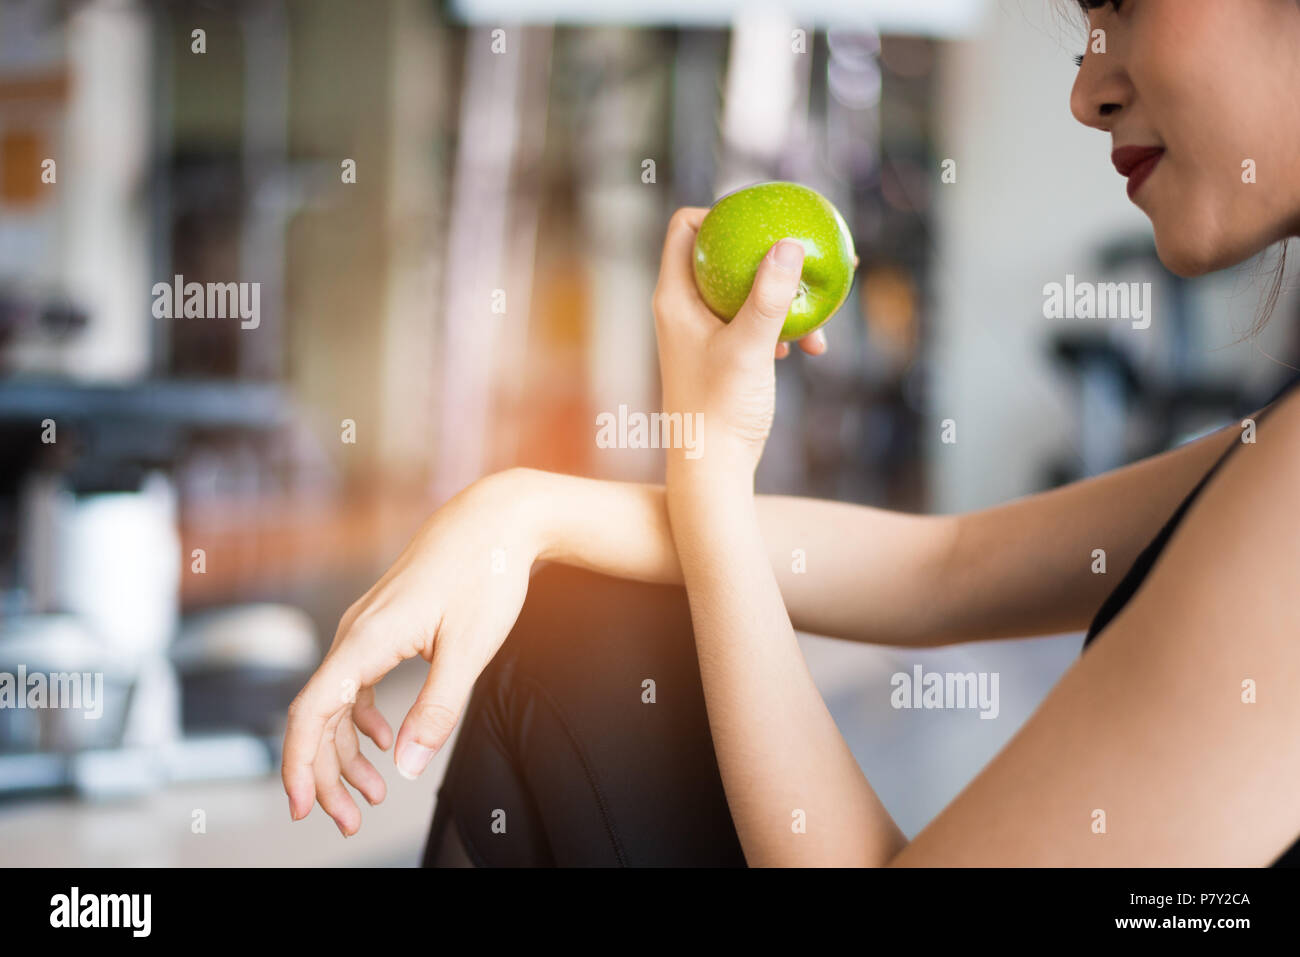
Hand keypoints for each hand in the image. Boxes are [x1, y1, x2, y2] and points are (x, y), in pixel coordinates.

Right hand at [281, 469, 536, 835]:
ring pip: (336, 704)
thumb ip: (437, 709)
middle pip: (318, 717)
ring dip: (348, 754)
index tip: (301, 808)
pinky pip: (355, 684)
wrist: (495, 519)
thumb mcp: (469, 649)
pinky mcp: (382, 627)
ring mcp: (365, 629)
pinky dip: (363, 722)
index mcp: (366, 638)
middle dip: (327, 775)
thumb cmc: (484, 573)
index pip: (311, 712)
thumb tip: (406, 765)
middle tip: (349, 820)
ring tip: (371, 797)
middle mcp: (354, 632)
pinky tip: (386, 744)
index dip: (298, 765)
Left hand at [652, 207, 822, 478]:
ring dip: (786, 294)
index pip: (684, 228)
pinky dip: (785, 326)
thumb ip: (768, 298)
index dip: (718, 212)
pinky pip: (757, 321)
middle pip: (724, 253)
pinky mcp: (726, 353)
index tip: (763, 220)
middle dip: (768, 250)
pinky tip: (812, 349)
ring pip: (748, 290)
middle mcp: (685, 308)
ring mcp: (706, 332)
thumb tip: (790, 244)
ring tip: (825, 304)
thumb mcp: (749, 349)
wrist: (713, 468)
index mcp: (674, 297)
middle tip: (809, 247)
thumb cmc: (720, 411)